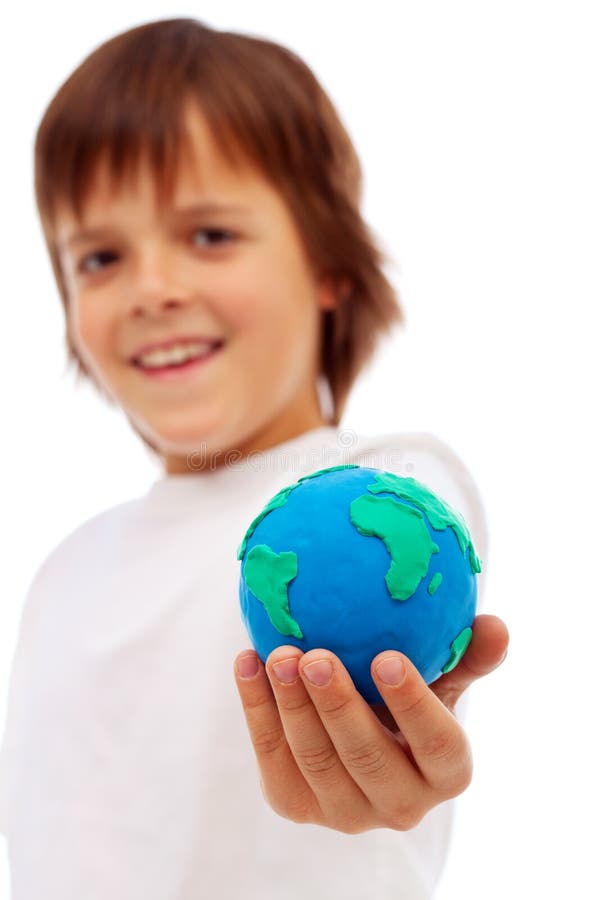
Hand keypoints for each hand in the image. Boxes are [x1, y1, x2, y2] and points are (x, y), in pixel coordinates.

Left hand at [234, 614, 508, 833]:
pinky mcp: (296, 805)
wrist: (355, 726)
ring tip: (278, 653)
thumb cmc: (407, 695)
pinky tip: (249, 661)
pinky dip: (257, 708)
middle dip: (338, 706)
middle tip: (316, 655)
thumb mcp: (443, 676)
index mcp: (446, 773)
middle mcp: (400, 804)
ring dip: (292, 705)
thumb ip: (467, 654)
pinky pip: (272, 758)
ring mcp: (344, 812)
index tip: (387, 656)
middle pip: (367, 759)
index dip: (414, 705)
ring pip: (314, 761)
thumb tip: (496, 625)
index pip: (438, 746)